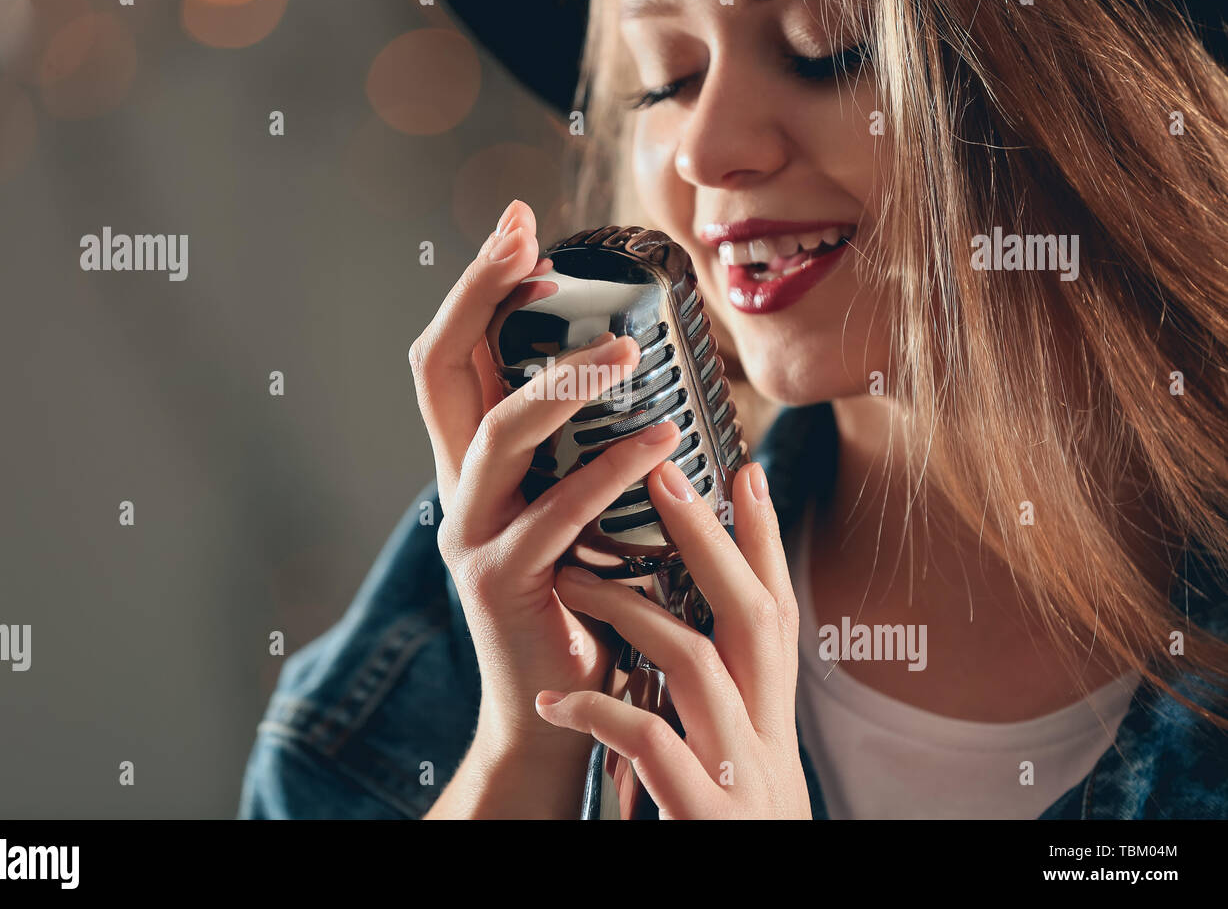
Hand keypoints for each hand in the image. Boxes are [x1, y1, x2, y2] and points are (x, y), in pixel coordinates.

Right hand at [410, 199, 685, 816]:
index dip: (475, 286)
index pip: (454, 354)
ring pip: (498, 435)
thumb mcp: (575, 508)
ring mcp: (471, 534)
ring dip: (563, 380)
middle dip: (480, 294)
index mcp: (472, 462)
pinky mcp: (502, 581)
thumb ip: (582, 446)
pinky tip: (662, 440)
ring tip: (630, 350)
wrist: (559, 707)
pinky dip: (611, 470)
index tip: (519, 226)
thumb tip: (635, 364)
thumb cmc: (584, 596)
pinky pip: (555, 513)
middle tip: (526, 238)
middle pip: (441, 369)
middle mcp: (456, 488)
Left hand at [535, 459, 811, 818]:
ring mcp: (741, 780)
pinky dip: (601, 712)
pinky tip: (560, 699)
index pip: (777, 615)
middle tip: (666, 471)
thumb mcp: (739, 770)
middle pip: (756, 618)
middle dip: (713, 540)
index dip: (765, 542)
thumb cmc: (721, 836)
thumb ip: (720, 708)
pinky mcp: (704, 818)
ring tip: (575, 580)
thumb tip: (683, 636)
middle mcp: (770, 743)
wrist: (748, 897)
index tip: (746, 470)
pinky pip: (651, 745)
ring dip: (634, 611)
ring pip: (699, 666)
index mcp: (773, 726)